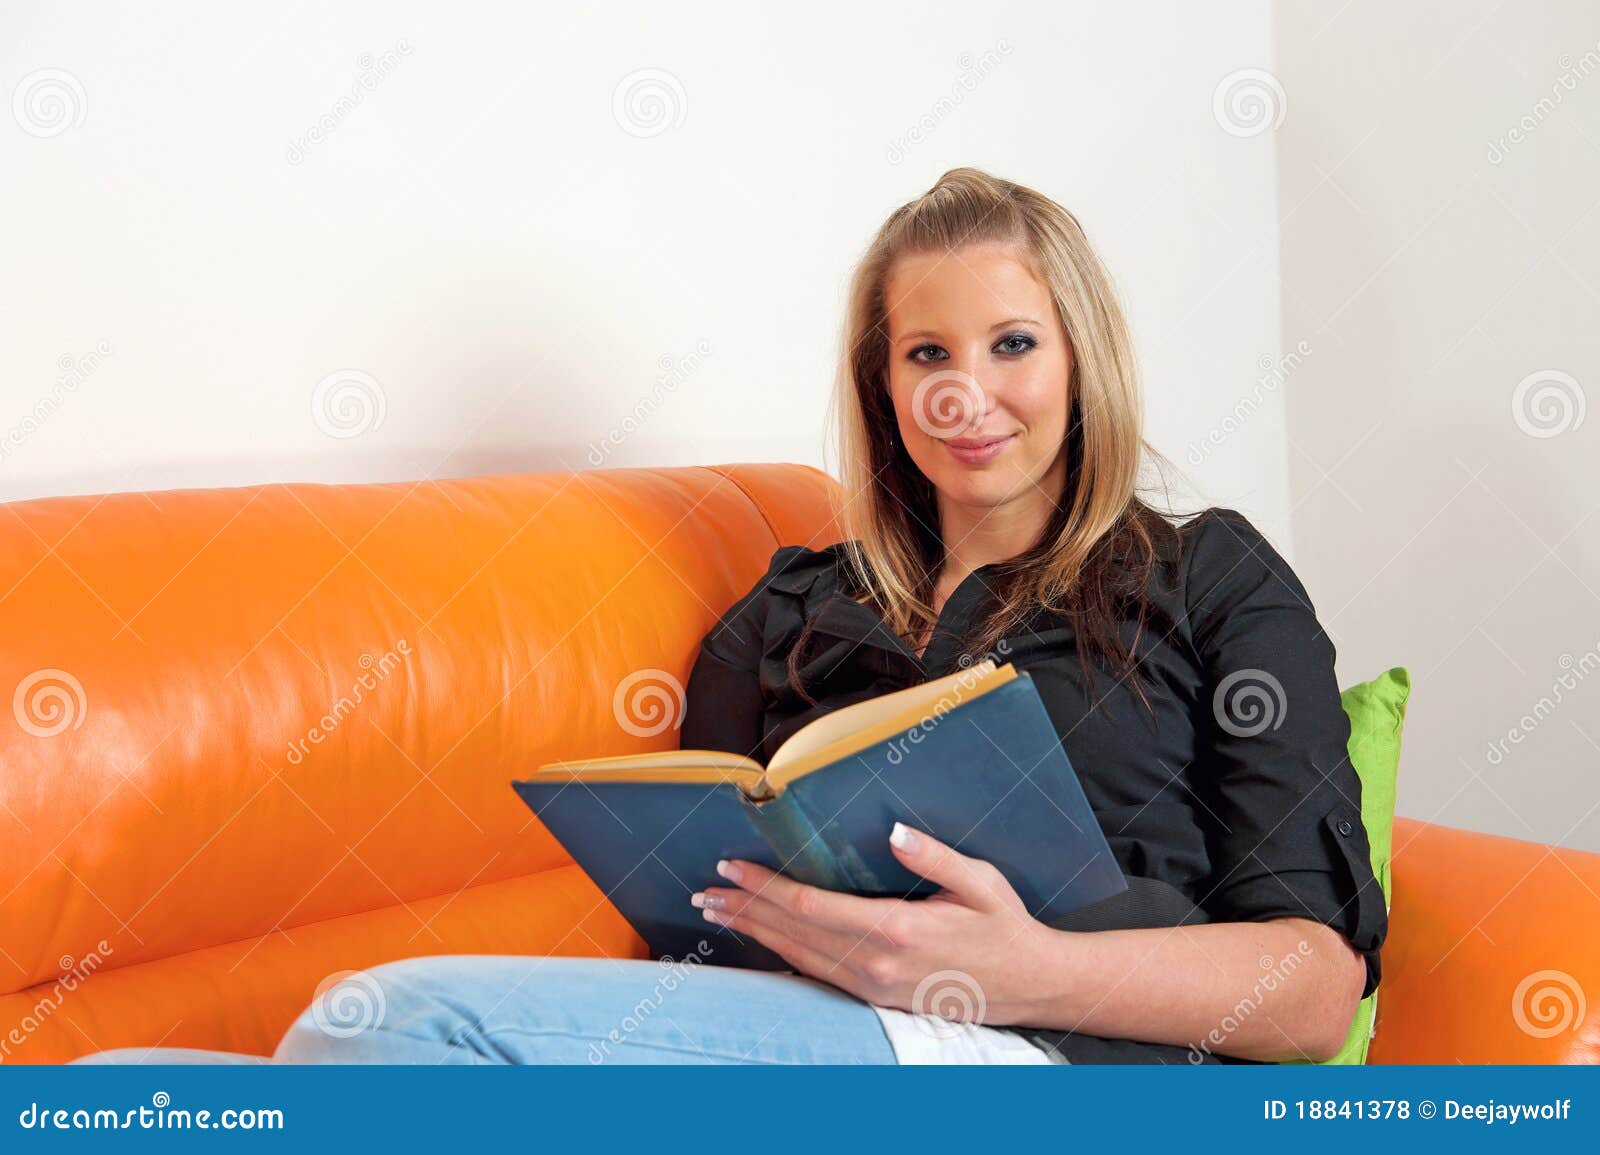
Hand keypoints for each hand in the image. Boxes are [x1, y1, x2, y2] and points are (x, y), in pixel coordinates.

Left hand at [692, 821, 1066, 1025]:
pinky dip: (783, 955)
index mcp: (896, 929)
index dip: (765, 886)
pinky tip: (764, 943)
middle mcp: (876, 963)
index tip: (731, 867)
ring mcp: (874, 986)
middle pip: (792, 933)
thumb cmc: (1006, 926)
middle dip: (744, 911)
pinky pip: (817, 975)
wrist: (1032, 985)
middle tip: (705, 892)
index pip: (809, 905)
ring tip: (719, 915)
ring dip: (755, 934)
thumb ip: (934, 856)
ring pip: (798, 958)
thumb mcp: (979, 882)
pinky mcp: (877, 996)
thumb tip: (894, 831)